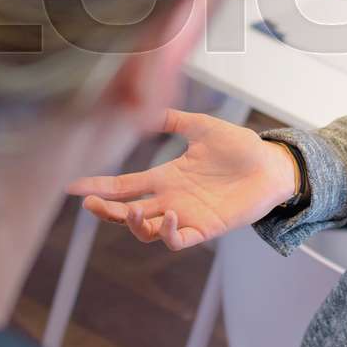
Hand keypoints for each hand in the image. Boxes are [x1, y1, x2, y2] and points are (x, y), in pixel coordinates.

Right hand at [67, 108, 299, 250]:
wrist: (273, 165)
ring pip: (147, 231)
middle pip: (127, 212)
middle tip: (90, 204)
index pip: (125, 185)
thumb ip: (173, 119)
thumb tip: (145, 106)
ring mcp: (186, 216)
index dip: (99, 186)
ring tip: (129, 211)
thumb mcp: (202, 127)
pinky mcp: (206, 228)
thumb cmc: (241, 148)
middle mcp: (171, 199)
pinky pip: (178, 240)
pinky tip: (166, 215)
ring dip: (133, 224)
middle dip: (106, 210)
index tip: (73, 185)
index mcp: (167, 177)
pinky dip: (167, 233)